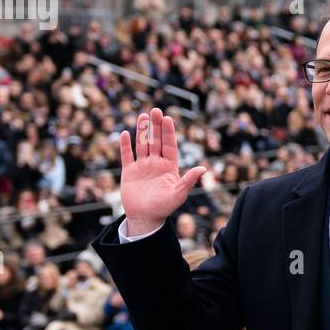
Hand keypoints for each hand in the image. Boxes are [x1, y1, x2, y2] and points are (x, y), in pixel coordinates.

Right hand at [119, 107, 205, 236]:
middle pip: (156, 141)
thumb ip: (188, 180)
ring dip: (142, 131)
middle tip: (155, 110)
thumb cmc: (164, 208)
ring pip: (142, 144)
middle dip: (155, 126)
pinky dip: (125, 145)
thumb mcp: (178, 194)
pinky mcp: (129, 172)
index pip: (169, 145)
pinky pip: (127, 156)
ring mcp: (142, 166)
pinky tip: (125, 134)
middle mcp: (156, 163)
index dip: (168, 132)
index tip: (167, 118)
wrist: (145, 219)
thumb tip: (203, 168)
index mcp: (169, 167)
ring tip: (142, 116)